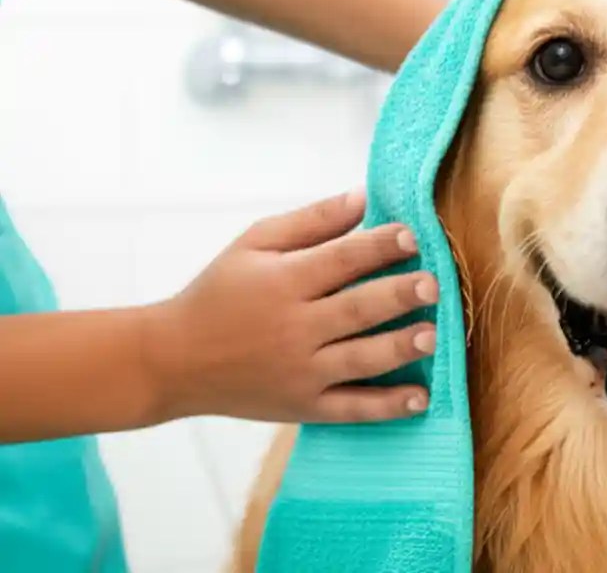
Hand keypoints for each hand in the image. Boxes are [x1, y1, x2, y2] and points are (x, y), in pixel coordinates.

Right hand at [145, 189, 436, 423]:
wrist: (173, 361)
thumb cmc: (219, 292)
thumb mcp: (253, 244)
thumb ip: (311, 221)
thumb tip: (365, 197)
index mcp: (283, 282)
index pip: (340, 260)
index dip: (379, 246)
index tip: (412, 236)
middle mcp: (294, 328)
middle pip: (356, 310)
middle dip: (398, 296)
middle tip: (432, 284)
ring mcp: (300, 371)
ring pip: (360, 360)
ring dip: (399, 348)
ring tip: (433, 336)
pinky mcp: (304, 406)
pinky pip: (352, 409)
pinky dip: (387, 408)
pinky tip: (421, 398)